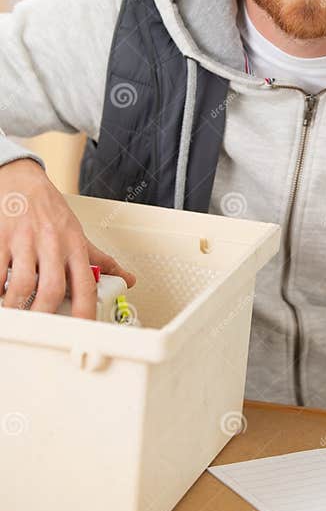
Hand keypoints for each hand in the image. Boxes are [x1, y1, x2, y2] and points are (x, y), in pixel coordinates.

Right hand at [0, 158, 135, 319]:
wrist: (21, 180)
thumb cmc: (50, 210)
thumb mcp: (78, 233)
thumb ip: (100, 259)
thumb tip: (128, 278)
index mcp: (74, 245)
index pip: (86, 284)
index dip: (86, 311)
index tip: (83, 330)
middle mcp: (52, 243)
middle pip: (53, 288)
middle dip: (46, 313)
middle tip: (40, 325)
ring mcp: (25, 241)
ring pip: (22, 284)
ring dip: (17, 305)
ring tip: (16, 311)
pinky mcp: (1, 238)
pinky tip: (0, 292)